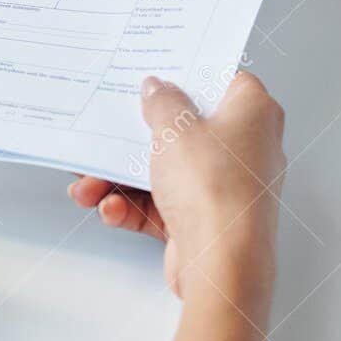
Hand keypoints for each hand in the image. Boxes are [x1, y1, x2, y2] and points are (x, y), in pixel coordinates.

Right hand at [68, 72, 284, 300]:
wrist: (222, 265)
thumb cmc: (215, 189)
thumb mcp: (175, 128)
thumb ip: (162, 101)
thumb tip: (158, 89)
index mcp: (253, 113)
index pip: (222, 81)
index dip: (188, 77)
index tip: (155, 75)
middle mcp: (246, 149)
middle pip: (183, 132)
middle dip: (134, 140)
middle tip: (105, 136)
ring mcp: (225, 188)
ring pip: (165, 173)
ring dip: (121, 180)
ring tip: (88, 187)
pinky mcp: (206, 221)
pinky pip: (162, 206)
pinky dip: (133, 207)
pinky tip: (110, 208)